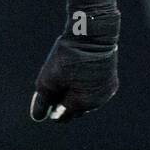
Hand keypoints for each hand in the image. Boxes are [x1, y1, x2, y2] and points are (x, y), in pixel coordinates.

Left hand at [30, 0, 119, 120]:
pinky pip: (95, 88)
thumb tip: (38, 117)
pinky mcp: (111, 79)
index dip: (52, 108)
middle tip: (56, 82)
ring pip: (86, 99)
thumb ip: (43, 101)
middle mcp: (98, 102)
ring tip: (69, 73)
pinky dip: (86, 84)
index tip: (47, 93)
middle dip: (64, 100)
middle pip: (75, 109)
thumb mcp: (48, 80)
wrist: (92, 33)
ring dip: (76, 92)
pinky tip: (79, 70)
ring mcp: (107, 91)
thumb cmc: (68, 56)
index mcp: (83, 104)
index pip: (63, 117)